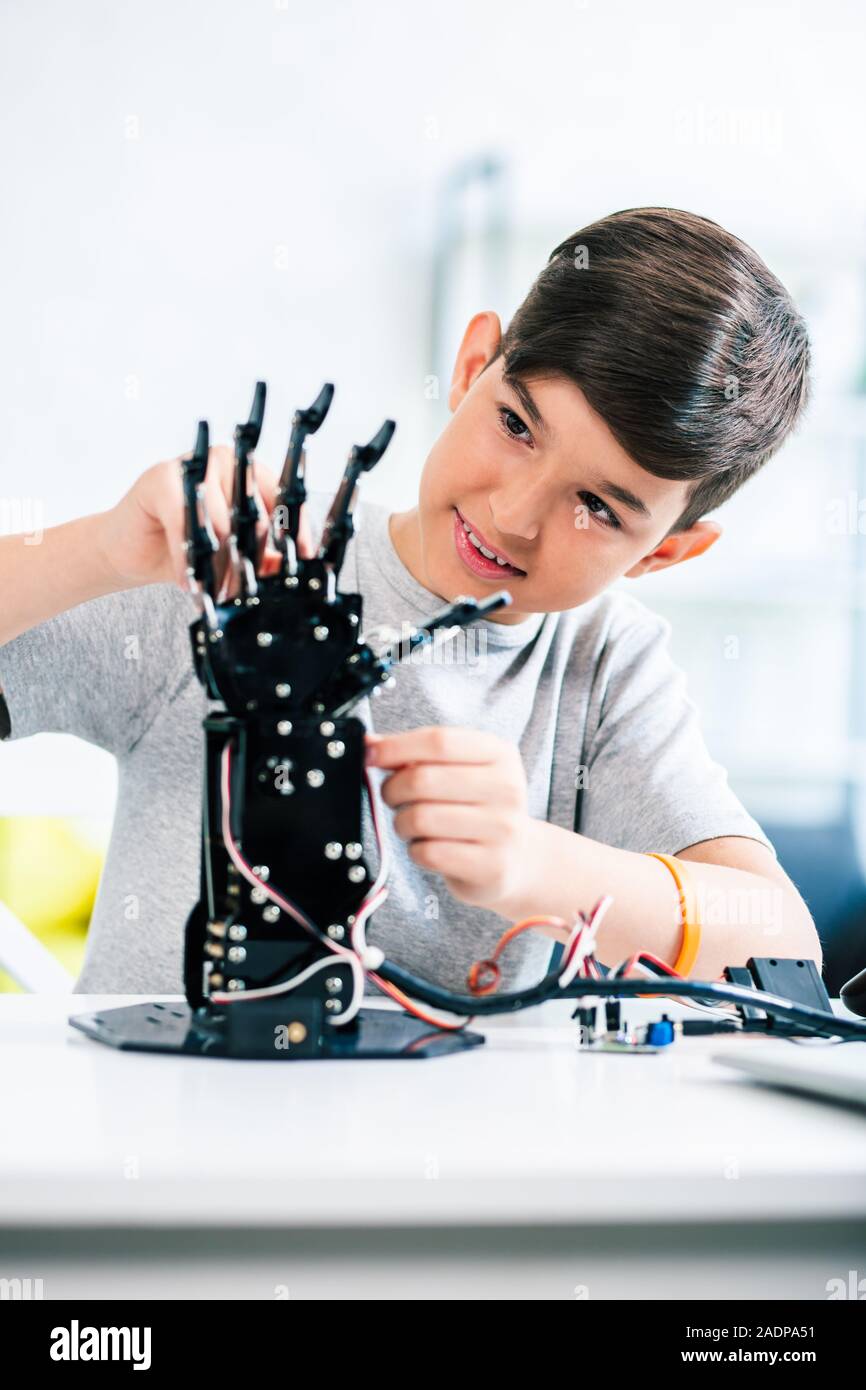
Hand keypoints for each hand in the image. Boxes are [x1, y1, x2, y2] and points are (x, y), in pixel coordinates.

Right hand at [95, 445, 315, 594]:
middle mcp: (226, 461)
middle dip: (253, 561)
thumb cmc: (183, 550)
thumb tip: (289, 568)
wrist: (128, 551)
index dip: (296, 532)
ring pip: (223, 523)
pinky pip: (187, 525)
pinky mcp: (162, 478)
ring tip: (215, 592)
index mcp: (250, 472)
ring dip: (220, 566)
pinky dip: (187, 559)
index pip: (284, 498)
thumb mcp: (231, 557)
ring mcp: (193, 464)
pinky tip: (186, 580)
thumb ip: (262, 557)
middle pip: (254, 514)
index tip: (304, 563)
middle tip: (248, 595)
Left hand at [365, 724, 534, 915]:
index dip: (396, 747)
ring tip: (412, 824)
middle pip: (423, 779)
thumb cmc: (477, 808)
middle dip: (393, 789)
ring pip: (420, 818)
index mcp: (500, 754)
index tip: (371, 755)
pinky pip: (428, 852)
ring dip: (402, 822)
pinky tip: (428, 846)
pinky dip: (416, 850)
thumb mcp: (459, 771)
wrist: (518, 859)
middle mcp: (507, 788)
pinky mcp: (491, 866)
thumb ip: (416, 755)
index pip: (438, 741)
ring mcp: (502, 829)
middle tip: (393, 797)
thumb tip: (370, 745)